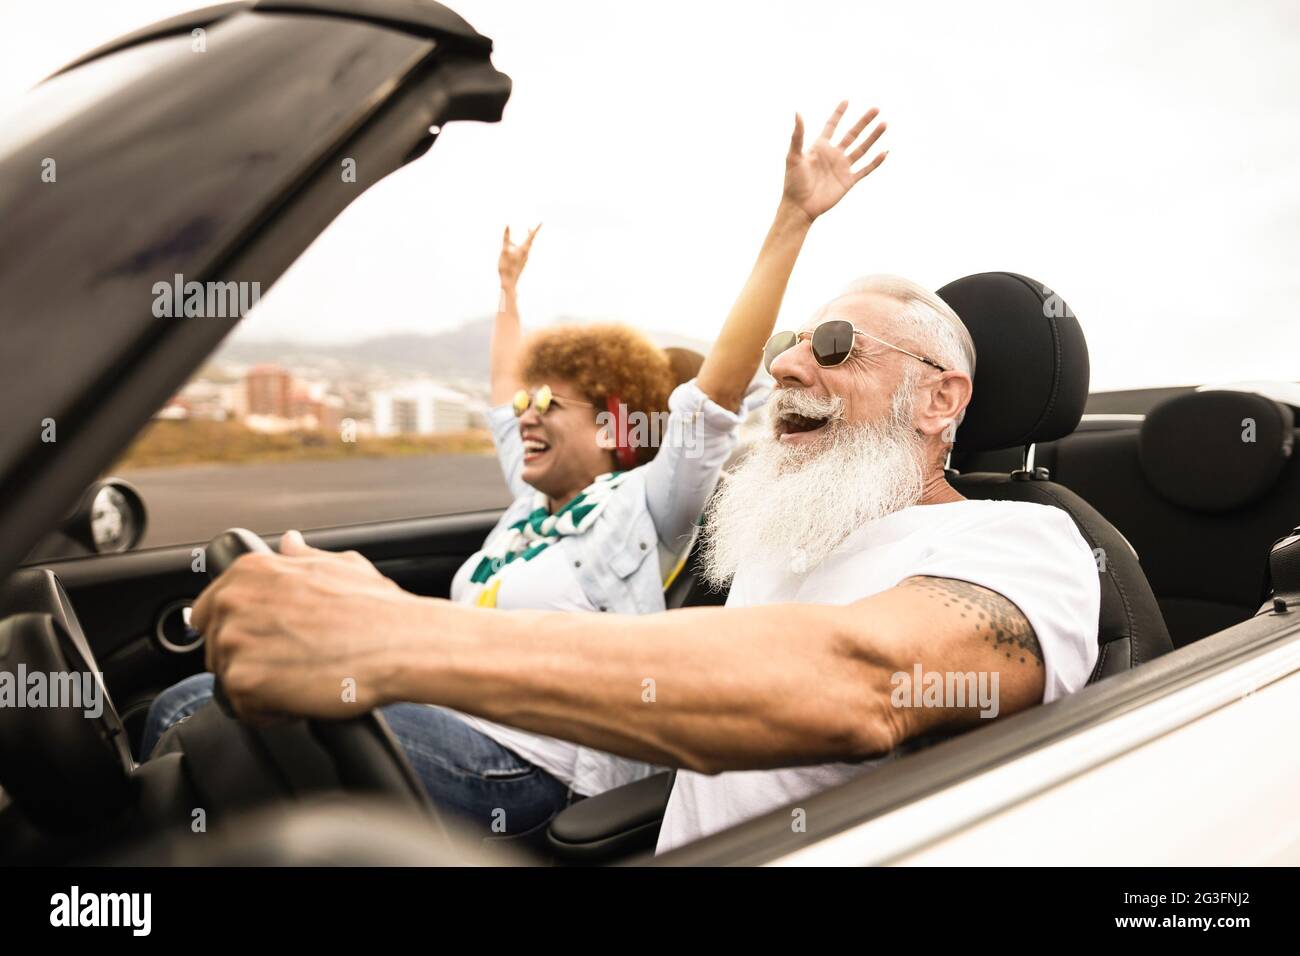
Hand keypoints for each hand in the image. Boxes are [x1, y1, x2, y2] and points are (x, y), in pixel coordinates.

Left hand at [193, 530, 417, 720]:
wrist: (401, 644)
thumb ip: (302, 557)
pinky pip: (244, 710)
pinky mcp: (245, 682)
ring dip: (262, 688)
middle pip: (216, 649)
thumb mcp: (341, 565)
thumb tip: (289, 542)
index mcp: (252, 571)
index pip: (208, 611)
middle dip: (250, 661)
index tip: (261, 643)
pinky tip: (303, 697)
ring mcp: (236, 642)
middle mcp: (235, 602)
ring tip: (303, 679)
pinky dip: (272, 713)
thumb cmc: (379, 609)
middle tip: (295, 662)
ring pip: (230, 680)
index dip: (236, 631)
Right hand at [497, 223, 539, 287]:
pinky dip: (518, 249)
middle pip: (530, 241)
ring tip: (513, 242)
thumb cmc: (506, 267)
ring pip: (525, 248)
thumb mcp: (504, 250)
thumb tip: (508, 225)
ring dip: (522, 242)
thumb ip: (506, 238)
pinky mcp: (522, 264)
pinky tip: (512, 251)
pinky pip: (521, 253)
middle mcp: (526, 254)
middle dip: (530, 234)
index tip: (541, 222)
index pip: (531, 236)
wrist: (509, 283)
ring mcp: (524, 259)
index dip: (536, 229)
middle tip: (529, 228)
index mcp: (524, 249)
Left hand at [782, 101, 887, 222]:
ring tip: (884, 124)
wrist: (800, 207)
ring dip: (873, 137)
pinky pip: (865, 169)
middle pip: (852, 134)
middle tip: (876, 109)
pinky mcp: (848, 181)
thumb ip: (797, 135)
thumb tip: (797, 112)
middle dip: (863, 122)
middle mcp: (833, 155)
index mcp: (820, 147)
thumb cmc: (793, 182)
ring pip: (862, 149)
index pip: (831, 126)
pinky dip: (875, 161)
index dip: (839, 114)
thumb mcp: (793, 156)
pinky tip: (885, 152)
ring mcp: (842, 167)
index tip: (847, 101)